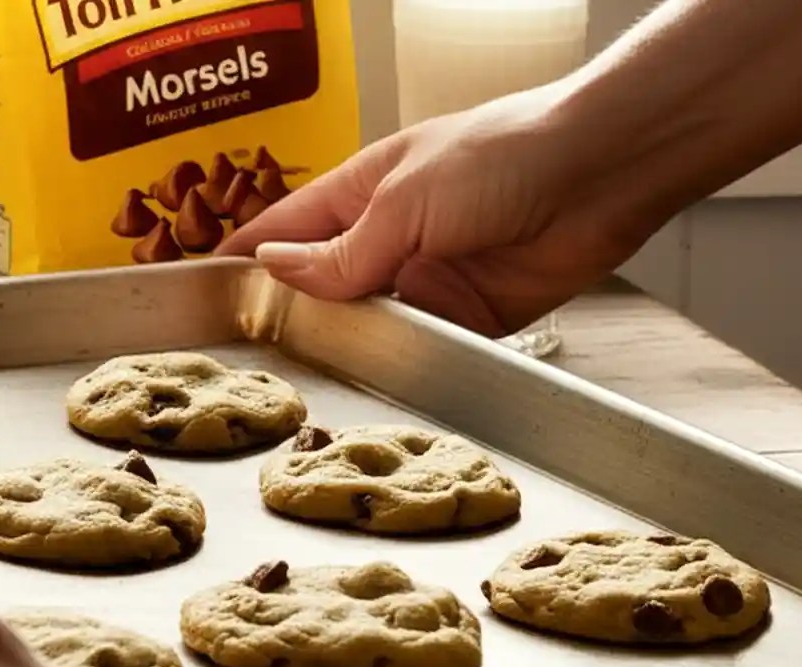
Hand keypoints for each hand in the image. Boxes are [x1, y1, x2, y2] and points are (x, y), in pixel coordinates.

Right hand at [217, 86, 658, 337]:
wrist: (602, 173)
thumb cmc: (506, 153)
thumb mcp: (404, 201)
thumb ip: (343, 252)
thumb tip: (277, 273)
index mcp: (358, 193)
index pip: (280, 230)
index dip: (242, 262)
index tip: (199, 300)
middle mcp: (386, 238)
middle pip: (318, 288)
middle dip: (292, 319)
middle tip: (253, 362)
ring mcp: (426, 280)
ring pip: (367, 325)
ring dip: (350, 344)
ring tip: (311, 377)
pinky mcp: (467, 317)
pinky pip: (421, 347)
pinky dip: (405, 360)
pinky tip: (384, 372)